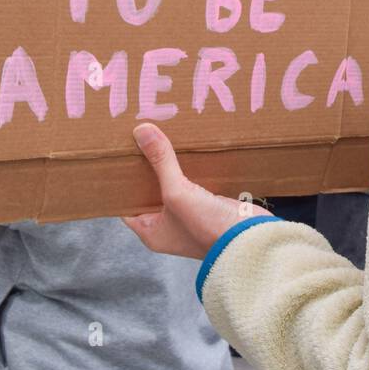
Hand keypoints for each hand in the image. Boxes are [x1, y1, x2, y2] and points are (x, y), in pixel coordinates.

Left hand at [122, 123, 263, 259]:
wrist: (249, 239)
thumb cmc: (207, 227)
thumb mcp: (177, 192)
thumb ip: (161, 161)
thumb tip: (142, 130)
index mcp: (151, 231)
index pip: (127, 205)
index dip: (122, 183)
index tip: (119, 157)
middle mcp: (168, 225)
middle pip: (150, 191)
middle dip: (146, 169)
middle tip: (139, 140)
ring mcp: (189, 216)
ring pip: (173, 185)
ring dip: (170, 166)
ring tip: (161, 138)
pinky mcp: (208, 205)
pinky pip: (194, 183)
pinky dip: (190, 168)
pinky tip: (188, 148)